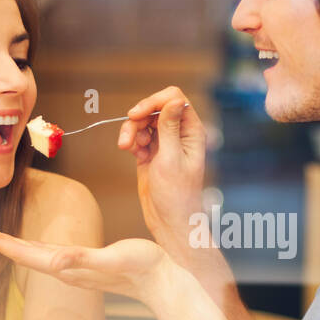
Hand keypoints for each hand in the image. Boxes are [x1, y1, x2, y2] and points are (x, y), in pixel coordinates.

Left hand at [0, 228, 176, 306]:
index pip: (25, 255)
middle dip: (1, 244)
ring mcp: (76, 269)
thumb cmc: (140, 267)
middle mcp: (67, 271)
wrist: (162, 282)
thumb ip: (82, 259)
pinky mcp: (87, 265)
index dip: (1, 244)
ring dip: (17, 247)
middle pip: (26, 256)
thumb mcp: (111, 258)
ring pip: (38, 257)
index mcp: (67, 267)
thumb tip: (54, 261)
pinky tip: (38, 246)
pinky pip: (54, 255)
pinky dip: (38, 248)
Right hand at [118, 88, 209, 264]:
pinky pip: (138, 136)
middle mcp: (180, 133)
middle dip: (138, 119)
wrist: (169, 221)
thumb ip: (169, 127)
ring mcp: (165, 142)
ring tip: (128, 149)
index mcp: (192, 131)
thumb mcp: (170, 158)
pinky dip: (132, 142)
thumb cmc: (176, 195)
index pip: (173, 99)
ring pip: (143, 121)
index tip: (135, 115)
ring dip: (132, 132)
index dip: (153, 102)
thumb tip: (175, 99)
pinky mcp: (152, 152)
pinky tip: (135, 157)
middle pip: (154, 108)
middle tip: (127, 140)